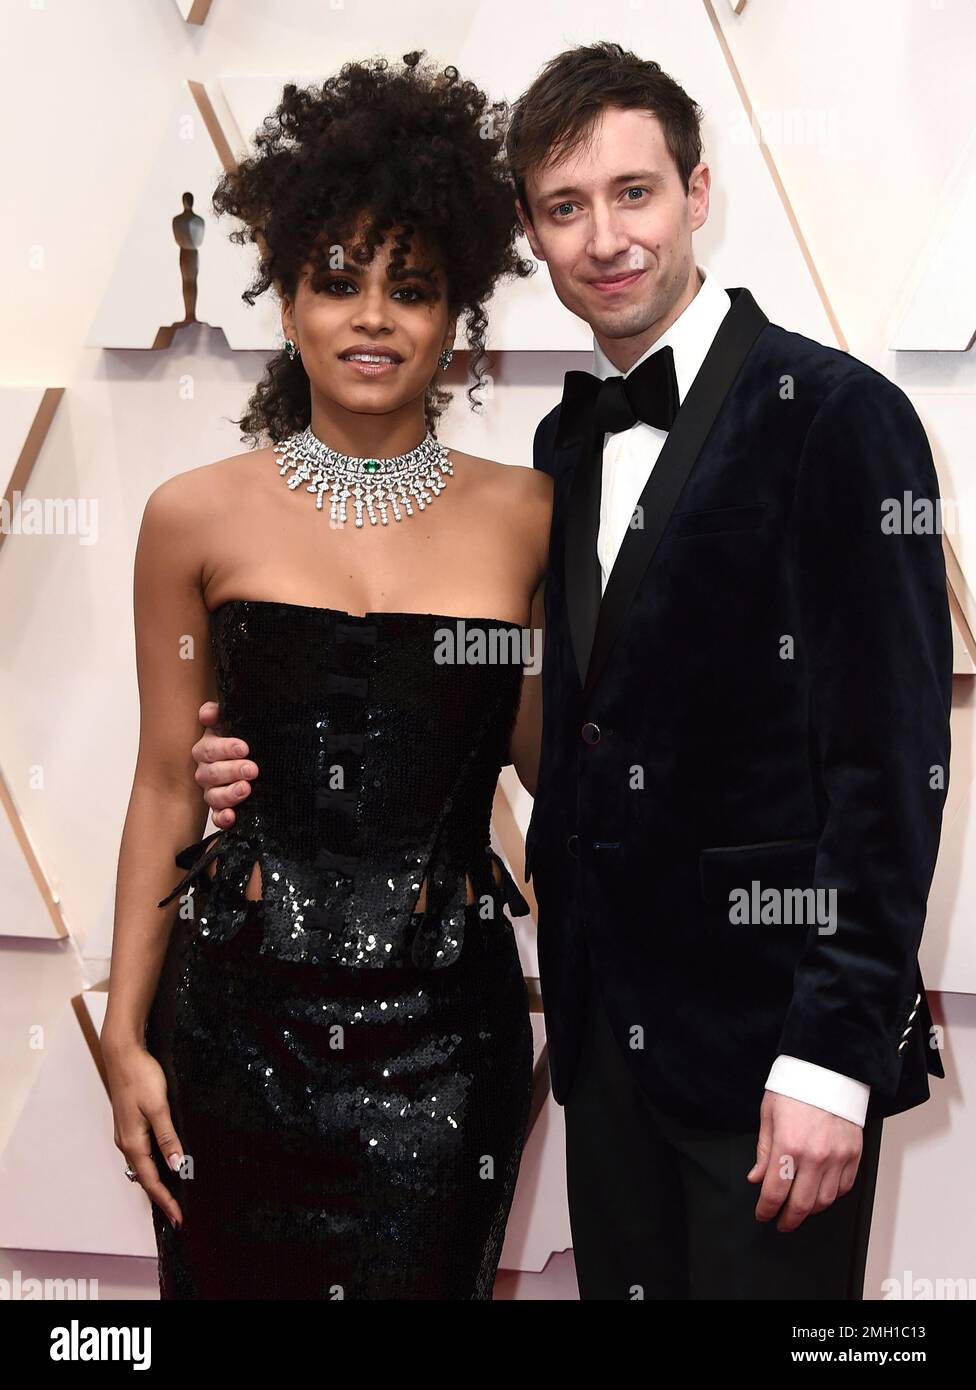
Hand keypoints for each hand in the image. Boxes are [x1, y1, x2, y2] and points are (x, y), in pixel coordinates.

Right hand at [104, 1040, 185, 1229]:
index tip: (179, 1218)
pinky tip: (165, 1163)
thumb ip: (168, 1137)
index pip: (151, 1180)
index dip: (165, 1200)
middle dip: (161, 1196)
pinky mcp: (130, 1124)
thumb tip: (176, 1165)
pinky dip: (153, 1164)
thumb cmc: (140, 1077)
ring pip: (143, 1165)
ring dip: (157, 1181)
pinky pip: (142, 1153)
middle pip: (145, 1177)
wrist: (122, 1054)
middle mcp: (126, 1142)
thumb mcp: (158, 1107)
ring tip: (174, 1194)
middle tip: (179, 1213)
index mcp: (133, 1142)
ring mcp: (126, 1134)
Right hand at [192, 700, 257, 827]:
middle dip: (232, 771)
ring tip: (246, 789)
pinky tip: (232, 817)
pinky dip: (223, 818)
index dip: (225, 749)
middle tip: (252, 769)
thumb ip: (218, 714)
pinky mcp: (221, 809)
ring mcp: (212, 791)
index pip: (209, 749)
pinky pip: (216, 816)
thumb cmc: (240, 739)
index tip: (244, 748)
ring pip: (212, 796)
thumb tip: (208, 712)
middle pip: (211, 774)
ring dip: (228, 795)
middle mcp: (206, 771)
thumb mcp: (231, 724)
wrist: (251, 758)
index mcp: (207, 749)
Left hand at [747, 1090, 862, 1231]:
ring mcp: (838, 1157)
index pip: (775, 1191)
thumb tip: (757, 1178)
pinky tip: (821, 1194)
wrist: (828, 1069)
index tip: (763, 1214)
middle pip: (802, 1204)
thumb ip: (764, 1151)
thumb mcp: (769, 1115)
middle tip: (781, 1222)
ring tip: (800, 1210)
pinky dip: (832, 1197)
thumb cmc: (796, 1088)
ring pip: (825, 1201)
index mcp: (788, 1145)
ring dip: (810, 1211)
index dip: (766, 1209)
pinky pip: (845, 1187)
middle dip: (788, 1219)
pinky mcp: (854, 1154)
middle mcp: (815, 1155)